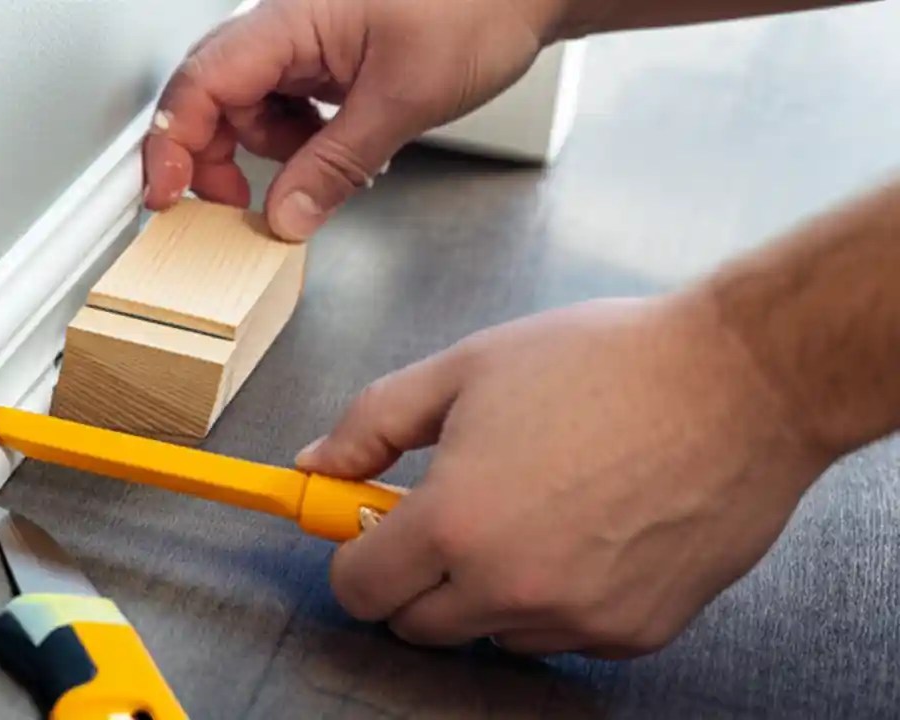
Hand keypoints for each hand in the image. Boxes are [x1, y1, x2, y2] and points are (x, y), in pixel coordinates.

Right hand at [142, 0, 567, 239]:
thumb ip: (334, 166)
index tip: (167, 196)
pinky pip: (286, 109)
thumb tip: (283, 218)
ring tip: (323, 171)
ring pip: (249, 111)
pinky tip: (337, 152)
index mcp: (289, 21)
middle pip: (211, 99)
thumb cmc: (477, 10)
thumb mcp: (402, 103)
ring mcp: (303, 44)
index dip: (172, 143)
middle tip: (238, 207)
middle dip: (216, 158)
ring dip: (272, 155)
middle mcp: (285, 28)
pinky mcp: (324, 60)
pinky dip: (300, 143)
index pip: (200, 83)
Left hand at [295, 293, 831, 657]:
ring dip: (487, 590)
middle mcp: (511, 588)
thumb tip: (318, 465)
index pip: (361, 590)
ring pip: (491, 633)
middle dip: (415, 578)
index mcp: (456, 523)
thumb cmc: (604, 363)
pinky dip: (556, 599)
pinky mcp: (634, 633)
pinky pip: (563, 635)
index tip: (372, 530)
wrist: (741, 381)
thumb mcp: (466, 368)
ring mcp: (576, 619)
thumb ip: (374, 422)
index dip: (356, 557)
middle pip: (417, 626)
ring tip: (533, 507)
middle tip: (452, 513)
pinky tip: (587, 531)